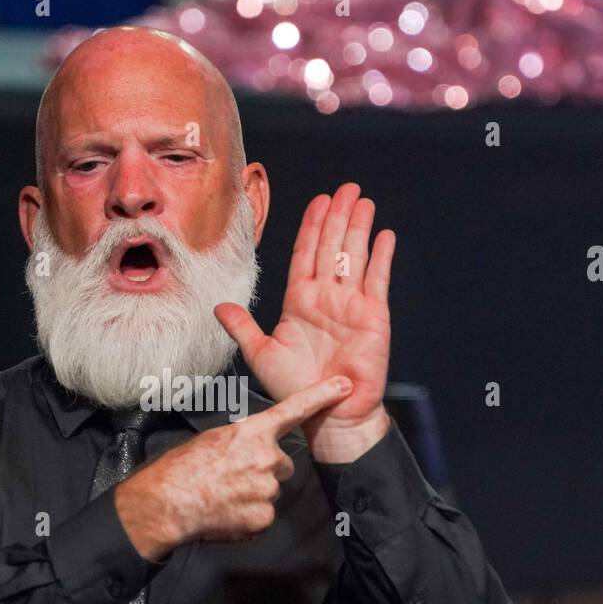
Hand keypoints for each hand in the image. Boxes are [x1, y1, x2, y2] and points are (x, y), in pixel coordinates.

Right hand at [114, 377, 352, 560]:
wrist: (166, 504)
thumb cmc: (180, 470)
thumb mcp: (213, 440)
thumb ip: (243, 442)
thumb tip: (249, 451)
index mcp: (252, 434)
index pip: (294, 411)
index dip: (321, 397)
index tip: (343, 387)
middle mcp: (266, 459)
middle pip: (282, 464)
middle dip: (265, 470)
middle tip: (235, 476)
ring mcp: (267, 490)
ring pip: (272, 490)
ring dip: (255, 493)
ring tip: (225, 494)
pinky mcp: (264, 518)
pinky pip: (264, 515)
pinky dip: (249, 515)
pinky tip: (227, 511)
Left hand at [214, 183, 393, 462]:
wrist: (328, 414)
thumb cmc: (295, 389)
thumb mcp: (262, 354)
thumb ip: (243, 327)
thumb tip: (219, 307)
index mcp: (300, 302)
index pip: (305, 254)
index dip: (311, 227)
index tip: (318, 201)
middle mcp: (326, 298)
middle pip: (331, 247)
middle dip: (338, 216)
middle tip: (346, 188)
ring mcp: (351, 306)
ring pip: (354, 257)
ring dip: (359, 228)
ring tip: (363, 201)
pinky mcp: (373, 317)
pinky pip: (377, 280)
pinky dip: (381, 257)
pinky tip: (384, 235)